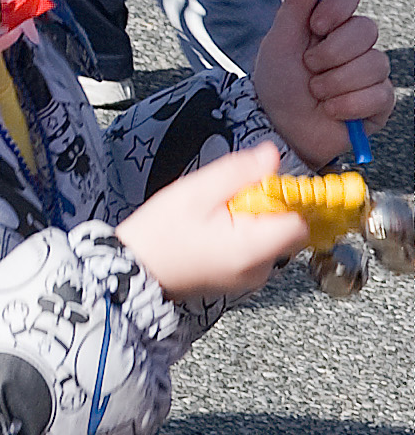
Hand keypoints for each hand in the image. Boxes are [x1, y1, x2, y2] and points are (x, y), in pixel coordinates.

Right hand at [118, 140, 313, 302]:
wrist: (134, 268)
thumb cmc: (158, 235)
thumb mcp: (195, 191)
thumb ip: (238, 172)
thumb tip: (271, 156)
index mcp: (253, 247)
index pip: (300, 220)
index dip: (285, 198)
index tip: (263, 186)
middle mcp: (260, 268)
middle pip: (289, 229)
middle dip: (266, 208)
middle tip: (229, 200)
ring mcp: (253, 276)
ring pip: (273, 238)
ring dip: (254, 220)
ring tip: (216, 217)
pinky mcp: (243, 277)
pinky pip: (258, 249)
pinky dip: (244, 235)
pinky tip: (215, 230)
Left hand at [251, 0, 391, 167]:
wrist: (282, 126)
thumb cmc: (277, 82)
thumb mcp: (279, 42)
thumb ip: (295, 5)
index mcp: (327, 22)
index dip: (337, 7)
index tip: (315, 25)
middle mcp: (353, 43)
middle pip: (367, 28)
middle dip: (331, 52)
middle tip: (309, 66)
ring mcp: (369, 71)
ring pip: (374, 63)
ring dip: (335, 81)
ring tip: (316, 92)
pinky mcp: (380, 100)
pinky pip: (379, 93)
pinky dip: (348, 104)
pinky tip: (331, 109)